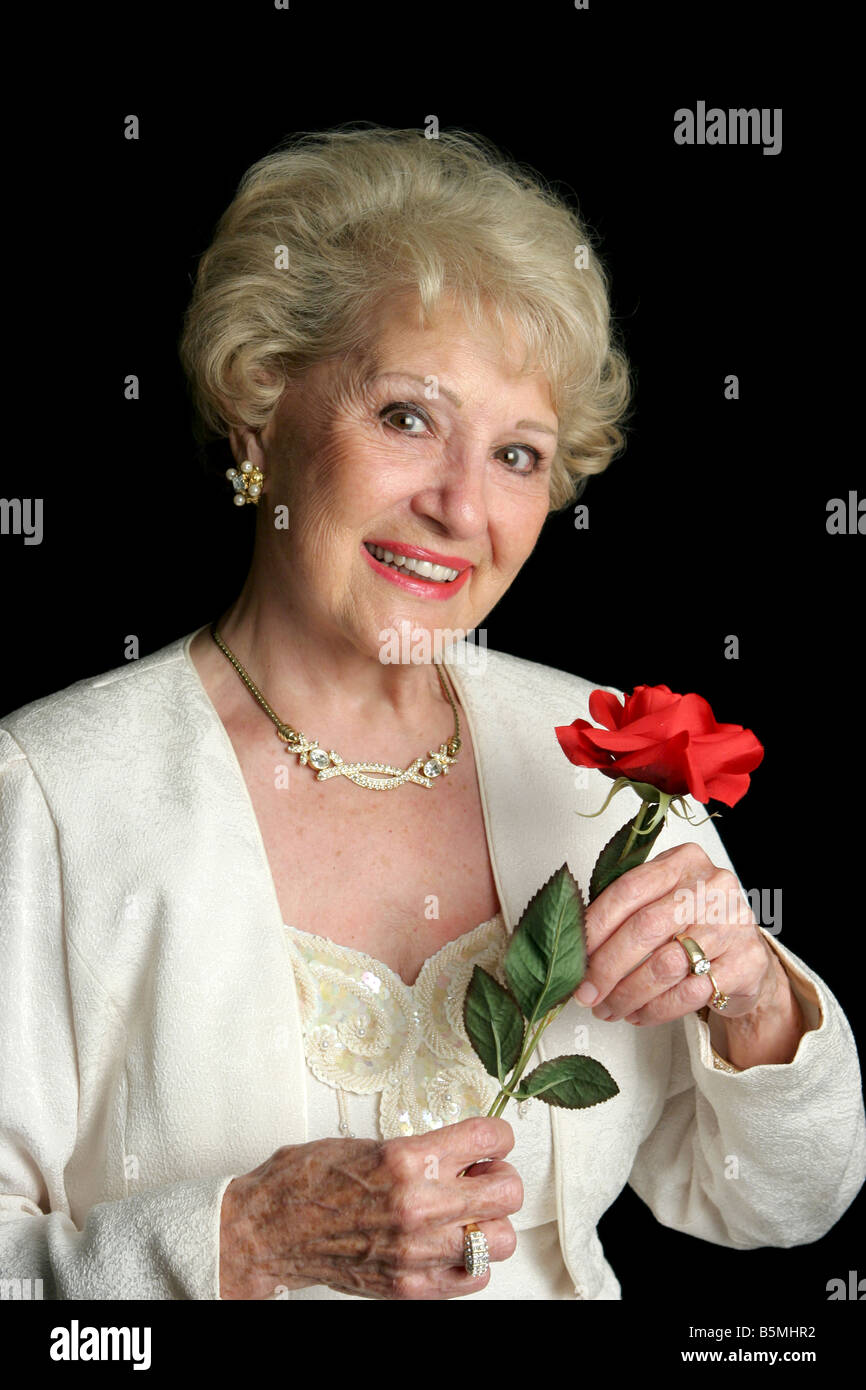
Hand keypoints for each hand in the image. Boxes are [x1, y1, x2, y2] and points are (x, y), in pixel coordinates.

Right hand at [219, 1117, 522, 1299]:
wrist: (271, 1230)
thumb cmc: (308, 1181)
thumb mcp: (369, 1142)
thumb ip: (421, 1149)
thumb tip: (460, 1151)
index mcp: (406, 1158)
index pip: (490, 1138)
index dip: (498, 1136)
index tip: (492, 1141)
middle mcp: (418, 1205)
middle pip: (508, 1192)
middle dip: (501, 1178)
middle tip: (483, 1177)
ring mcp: (417, 1250)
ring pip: (500, 1239)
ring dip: (490, 1224)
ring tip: (467, 1214)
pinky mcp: (411, 1285)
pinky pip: (474, 1277)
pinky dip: (472, 1261)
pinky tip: (451, 1245)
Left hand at [574, 842, 778, 1025]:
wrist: (746, 954)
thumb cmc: (695, 924)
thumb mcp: (663, 900)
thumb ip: (626, 911)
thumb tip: (574, 945)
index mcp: (684, 861)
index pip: (629, 889)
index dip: (596, 926)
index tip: (575, 954)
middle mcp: (712, 886)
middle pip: (645, 928)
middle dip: (607, 967)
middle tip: (586, 993)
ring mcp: (734, 923)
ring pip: (666, 965)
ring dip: (628, 994)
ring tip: (609, 1008)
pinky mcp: (747, 962)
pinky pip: (690, 993)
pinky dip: (656, 1010)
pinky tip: (639, 1014)